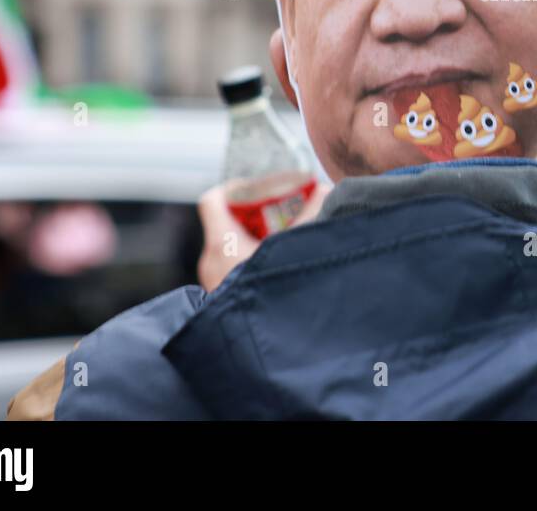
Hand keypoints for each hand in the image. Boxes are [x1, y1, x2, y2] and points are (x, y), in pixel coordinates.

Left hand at [196, 176, 334, 291]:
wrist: (254, 349)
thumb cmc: (267, 296)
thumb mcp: (291, 250)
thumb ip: (310, 218)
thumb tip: (325, 189)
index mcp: (221, 243)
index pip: (213, 200)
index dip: (235, 187)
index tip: (260, 188)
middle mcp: (211, 259)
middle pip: (226, 221)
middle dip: (256, 212)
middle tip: (283, 210)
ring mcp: (214, 280)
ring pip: (231, 245)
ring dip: (258, 236)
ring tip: (286, 237)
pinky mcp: (221, 296)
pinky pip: (234, 265)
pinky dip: (254, 257)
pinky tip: (280, 263)